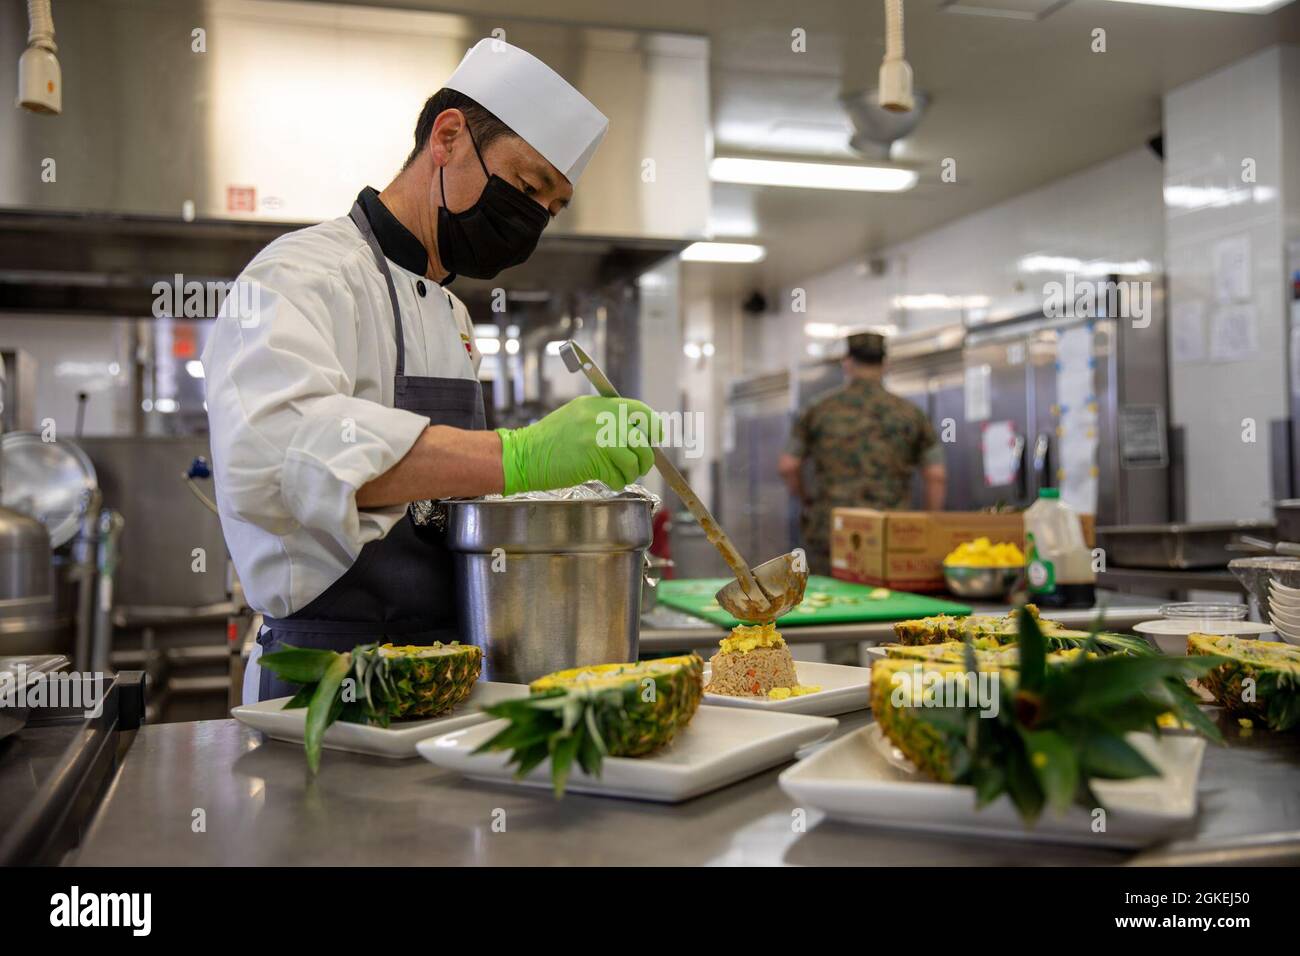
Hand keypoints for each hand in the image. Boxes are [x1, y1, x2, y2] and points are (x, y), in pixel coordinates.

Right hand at [497, 396, 660, 494]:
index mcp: (598, 404)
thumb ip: (603, 421)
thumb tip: (633, 434)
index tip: (656, 438)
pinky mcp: (596, 456)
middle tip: (638, 466)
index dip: (652, 426)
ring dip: (631, 473)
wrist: (522, 456)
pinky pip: (620, 474)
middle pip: (642, 437)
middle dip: (646, 456)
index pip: (638, 410)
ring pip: (635, 458)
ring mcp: (599, 435)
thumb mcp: (576, 418)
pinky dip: (617, 482)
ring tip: (618, 476)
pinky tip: (606, 481)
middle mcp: (602, 416)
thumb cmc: (547, 443)